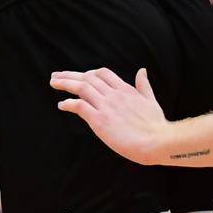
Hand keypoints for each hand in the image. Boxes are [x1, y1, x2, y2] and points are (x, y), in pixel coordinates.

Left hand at [49, 66, 172, 165]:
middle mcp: (114, 94)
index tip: (78, 76)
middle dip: (70, 75)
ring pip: (81, 88)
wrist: (158, 142)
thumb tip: (142, 70)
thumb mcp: (151, 100)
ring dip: (65, 84)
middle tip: (56, 75)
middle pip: (87, 78)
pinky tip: (62, 105)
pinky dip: (69, 103)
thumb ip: (144, 85)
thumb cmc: (156, 125)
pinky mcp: (100, 120)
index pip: (102, 73)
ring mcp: (106, 106)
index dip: (88, 73)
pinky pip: (80, 106)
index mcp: (125, 89)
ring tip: (53, 83)